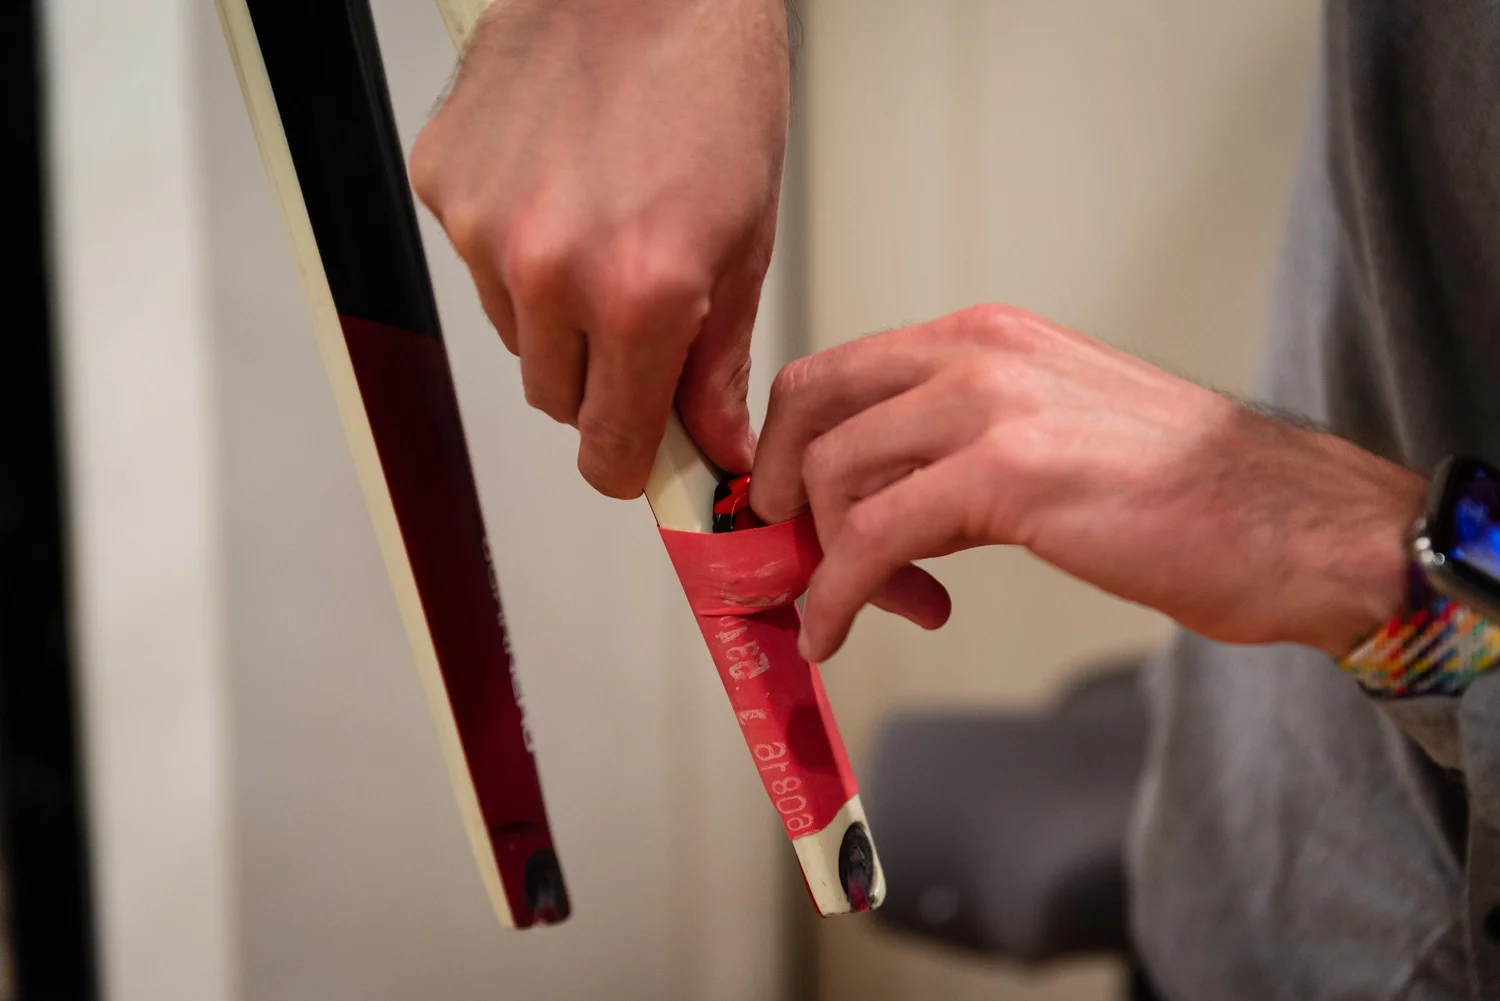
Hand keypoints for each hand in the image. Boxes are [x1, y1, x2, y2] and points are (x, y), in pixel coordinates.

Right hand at [411, 0, 789, 496]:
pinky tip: (559, 182)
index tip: (635, 458)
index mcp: (639, 294)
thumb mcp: (746, 239)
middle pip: (555, 398)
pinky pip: (476, 259)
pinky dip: (513, 243)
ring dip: (553, 309)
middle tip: (638, 315)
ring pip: (512, 331)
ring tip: (602, 222)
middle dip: (598, 378)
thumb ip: (716, 362)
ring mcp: (483, 225)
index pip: (606, 447)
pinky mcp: (442, 181)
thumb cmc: (712, 83)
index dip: (626, 462)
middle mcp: (548, 270)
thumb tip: (710, 446)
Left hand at [750, 304, 1426, 661]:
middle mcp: (978, 351)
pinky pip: (869, 538)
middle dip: (780, 495)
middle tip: (793, 558)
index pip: (837, 373)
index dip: (787, 449)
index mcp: (987, 336)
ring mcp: (990, 405)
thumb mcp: (1051, 437)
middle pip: (810, 407)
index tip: (788, 515)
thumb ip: (961, 452)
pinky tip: (842, 631)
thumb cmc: (1186, 494)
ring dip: (823, 558)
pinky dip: (836, 595)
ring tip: (870, 607)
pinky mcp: (1007, 476)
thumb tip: (883, 503)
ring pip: (829, 474)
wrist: (1297, 525)